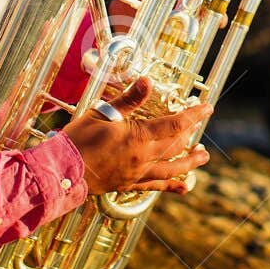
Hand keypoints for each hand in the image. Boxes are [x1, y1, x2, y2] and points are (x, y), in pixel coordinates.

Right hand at [59, 76, 211, 195]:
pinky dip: (171, 186)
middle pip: (176, 146)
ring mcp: (137, 173)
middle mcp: (142, 158)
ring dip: (190, 163)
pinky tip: (183, 187)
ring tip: (203, 157)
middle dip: (191, 134)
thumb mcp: (102, 113)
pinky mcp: (129, 184)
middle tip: (199, 125)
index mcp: (138, 138)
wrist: (61, 172)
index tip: (207, 108)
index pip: (174, 125)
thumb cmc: (78, 140)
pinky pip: (156, 186)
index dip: (193, 116)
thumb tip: (147, 81)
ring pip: (171, 169)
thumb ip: (129, 99)